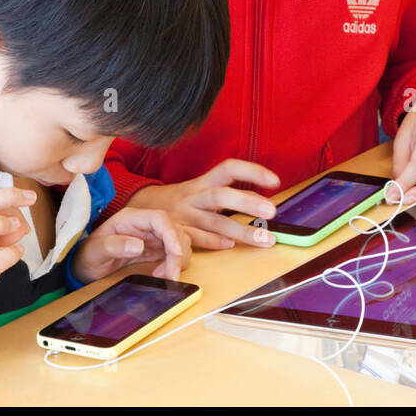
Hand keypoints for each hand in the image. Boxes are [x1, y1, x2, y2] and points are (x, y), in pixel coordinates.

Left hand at [71, 208, 191, 284]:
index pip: (160, 218)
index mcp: (130, 218)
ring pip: (179, 241)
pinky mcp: (155, 248)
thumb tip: (138, 245)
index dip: (172, 234)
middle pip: (174, 230)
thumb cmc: (88, 256)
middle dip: (177, 253)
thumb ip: (113, 246)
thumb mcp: (95, 252)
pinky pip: (174, 252)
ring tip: (164, 276)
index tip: (176, 254)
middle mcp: (144, 224)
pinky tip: (162, 274)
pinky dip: (174, 264)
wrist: (86, 267)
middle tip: (170, 275)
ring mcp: (151, 236)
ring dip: (178, 259)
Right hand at [128, 160, 281, 249]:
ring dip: (242, 231)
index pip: (228, 169)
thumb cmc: (181, 200)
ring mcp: (185, 216)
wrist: (141, 208)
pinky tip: (230, 246)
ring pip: (214, 221)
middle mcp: (194, 196)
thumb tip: (261, 199)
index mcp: (202, 182)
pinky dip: (213, 242)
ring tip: (266, 239)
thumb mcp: (199, 188)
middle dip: (248, 202)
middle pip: (221, 195)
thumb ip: (224, 191)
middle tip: (272, 210)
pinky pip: (196, 238)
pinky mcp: (175, 233)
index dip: (252, 172)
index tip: (275, 181)